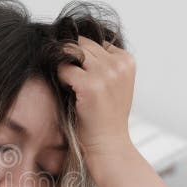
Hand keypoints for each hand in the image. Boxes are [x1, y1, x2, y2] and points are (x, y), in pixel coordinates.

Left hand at [57, 36, 135, 158]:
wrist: (108, 144)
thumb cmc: (106, 116)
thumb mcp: (113, 83)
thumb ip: (102, 63)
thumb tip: (71, 42)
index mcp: (127, 60)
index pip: (95, 42)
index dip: (83, 55)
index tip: (81, 73)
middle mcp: (119, 64)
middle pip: (82, 44)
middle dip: (71, 57)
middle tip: (68, 78)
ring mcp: (106, 74)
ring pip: (71, 53)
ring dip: (64, 66)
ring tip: (67, 85)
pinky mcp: (90, 85)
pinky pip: (63, 69)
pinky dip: (59, 78)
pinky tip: (65, 91)